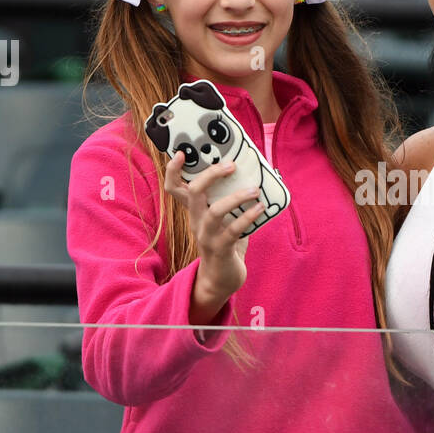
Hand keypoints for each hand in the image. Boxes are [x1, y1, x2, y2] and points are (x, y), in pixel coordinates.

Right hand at [164, 154, 262, 300]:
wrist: (221, 279)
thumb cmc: (226, 243)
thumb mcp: (225, 219)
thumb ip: (232, 200)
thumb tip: (254, 176)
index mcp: (194, 211)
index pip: (174, 187)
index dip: (173, 170)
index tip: (180, 152)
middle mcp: (196, 221)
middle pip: (193, 192)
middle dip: (211, 175)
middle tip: (231, 165)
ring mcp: (206, 236)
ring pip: (214, 211)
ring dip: (236, 198)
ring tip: (254, 190)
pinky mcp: (220, 249)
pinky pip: (233, 231)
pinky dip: (248, 217)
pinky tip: (260, 208)